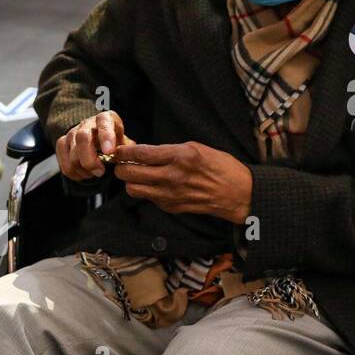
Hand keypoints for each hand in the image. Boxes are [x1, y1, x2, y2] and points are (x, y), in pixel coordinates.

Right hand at [56, 111, 132, 181]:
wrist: (97, 140)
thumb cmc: (114, 144)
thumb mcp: (124, 144)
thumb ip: (126, 151)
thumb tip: (126, 160)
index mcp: (106, 119)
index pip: (104, 123)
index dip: (106, 137)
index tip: (109, 152)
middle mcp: (87, 123)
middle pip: (82, 138)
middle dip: (90, 159)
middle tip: (100, 172)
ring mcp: (72, 132)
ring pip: (72, 153)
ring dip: (82, 169)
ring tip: (93, 174)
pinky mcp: (62, 143)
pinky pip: (63, 161)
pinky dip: (73, 172)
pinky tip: (83, 175)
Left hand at [113, 142, 252, 224]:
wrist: (236, 192)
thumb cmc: (218, 166)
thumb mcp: (195, 148)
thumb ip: (168, 150)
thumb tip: (144, 152)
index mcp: (179, 156)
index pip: (140, 154)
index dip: (123, 152)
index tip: (118, 151)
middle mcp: (172, 176)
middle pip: (130, 173)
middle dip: (120, 167)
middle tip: (122, 163)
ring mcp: (170, 194)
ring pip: (133, 189)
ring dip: (130, 181)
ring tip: (136, 175)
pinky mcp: (171, 207)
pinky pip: (148, 198)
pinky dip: (146, 191)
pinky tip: (153, 184)